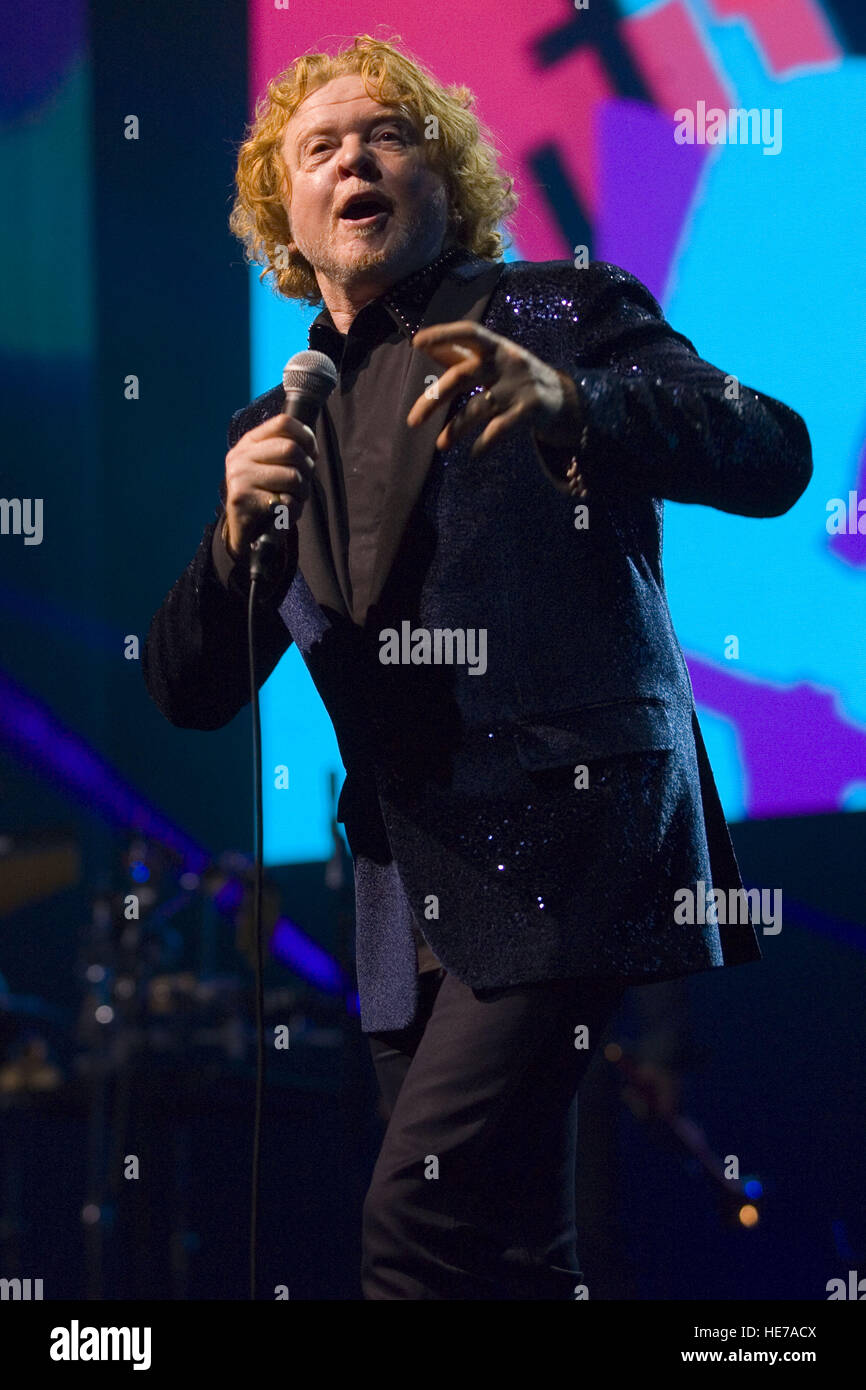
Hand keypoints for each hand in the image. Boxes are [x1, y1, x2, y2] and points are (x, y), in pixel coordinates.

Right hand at [223, 414, 316, 555]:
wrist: (243, 529)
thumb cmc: (265, 494)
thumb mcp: (270, 466)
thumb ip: (285, 450)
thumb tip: (311, 444)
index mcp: (249, 442)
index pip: (283, 422)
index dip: (307, 436)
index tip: (312, 454)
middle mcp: (240, 456)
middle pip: (291, 449)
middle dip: (307, 468)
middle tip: (304, 483)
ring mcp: (239, 477)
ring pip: (292, 476)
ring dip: (302, 492)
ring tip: (294, 499)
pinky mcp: (243, 500)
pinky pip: (286, 501)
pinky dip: (294, 510)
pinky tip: (284, 514)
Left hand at [406, 320, 581, 459]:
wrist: (563, 399)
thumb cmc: (516, 377)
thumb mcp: (494, 361)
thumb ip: (460, 355)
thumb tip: (424, 345)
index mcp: (496, 346)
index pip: (470, 332)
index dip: (444, 334)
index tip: (417, 342)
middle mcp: (507, 361)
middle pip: (463, 375)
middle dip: (435, 398)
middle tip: (412, 421)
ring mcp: (519, 386)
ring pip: (478, 407)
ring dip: (456, 428)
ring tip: (441, 445)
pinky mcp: (530, 409)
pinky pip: (501, 429)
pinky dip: (485, 443)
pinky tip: (475, 453)